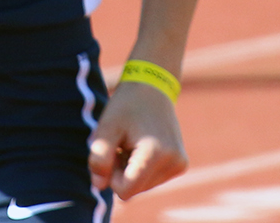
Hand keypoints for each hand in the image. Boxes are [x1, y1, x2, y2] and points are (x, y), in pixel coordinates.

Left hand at [88, 80, 187, 199]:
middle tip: (122, 143)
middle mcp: (173, 162)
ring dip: (131, 170)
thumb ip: (99, 156)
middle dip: (121, 172)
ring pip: (142, 187)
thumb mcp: (106, 126)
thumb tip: (98, 186)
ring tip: (132, 143)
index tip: (113, 151)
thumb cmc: (126, 106)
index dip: (111, 175)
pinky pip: (151, 180)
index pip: (125, 191)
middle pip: (134, 190)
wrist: (152, 87)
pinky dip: (141, 168)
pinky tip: (142, 146)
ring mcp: (180, 165)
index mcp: (156, 154)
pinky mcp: (181, 165)